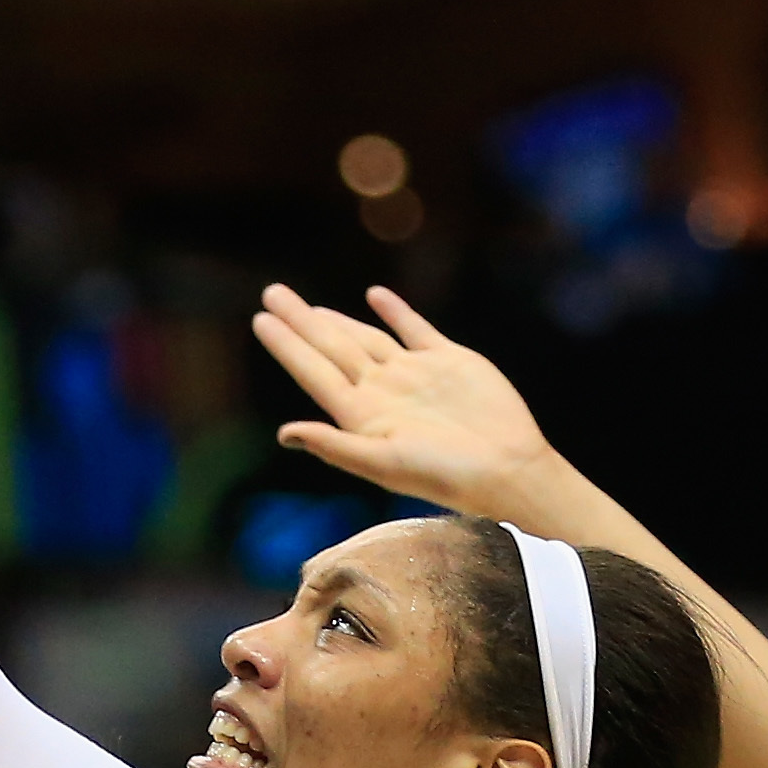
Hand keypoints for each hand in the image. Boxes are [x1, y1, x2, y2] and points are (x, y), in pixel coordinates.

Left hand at [252, 284, 561, 516]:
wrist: (507, 470)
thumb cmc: (445, 475)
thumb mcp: (383, 464)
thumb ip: (334, 446)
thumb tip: (283, 433)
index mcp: (360, 414)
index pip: (313, 371)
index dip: (286, 345)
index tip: (260, 319)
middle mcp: (381, 390)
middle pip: (331, 347)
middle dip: (300, 321)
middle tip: (271, 293)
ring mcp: (413, 374)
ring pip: (365, 338)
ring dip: (337, 320)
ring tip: (307, 307)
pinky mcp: (449, 361)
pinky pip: (414, 329)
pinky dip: (395, 312)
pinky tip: (375, 296)